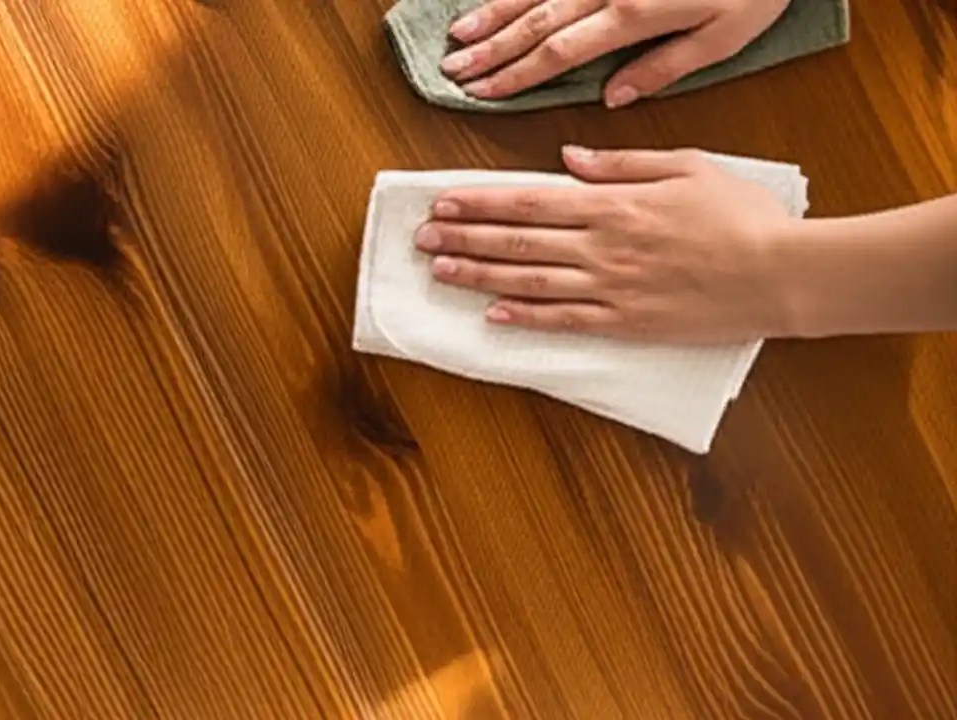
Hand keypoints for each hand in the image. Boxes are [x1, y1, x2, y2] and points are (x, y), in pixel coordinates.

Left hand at [415, 147, 799, 343]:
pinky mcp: (626, 323)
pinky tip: (493, 316)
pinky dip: (526, 318)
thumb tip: (568, 160)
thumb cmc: (741, 217)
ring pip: (530, 281)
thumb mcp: (687, 168)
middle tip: (422, 239)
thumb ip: (622, 163)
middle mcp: (602, 246)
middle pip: (518, 240)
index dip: (480, 202)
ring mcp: (611, 288)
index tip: (443, 202)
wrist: (781, 274)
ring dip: (481, 275)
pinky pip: (565, 321)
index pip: (529, 200)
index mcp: (614, 204)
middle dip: (465, 237)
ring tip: (441, 272)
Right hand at [442, 0, 790, 105]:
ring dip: (495, 12)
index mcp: (634, 14)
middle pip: (536, 21)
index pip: (559, 52)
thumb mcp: (724, 36)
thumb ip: (664, 67)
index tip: (483, 93)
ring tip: (459, 36)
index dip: (517, 75)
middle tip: (453, 73)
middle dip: (491, 49)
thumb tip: (612, 97)